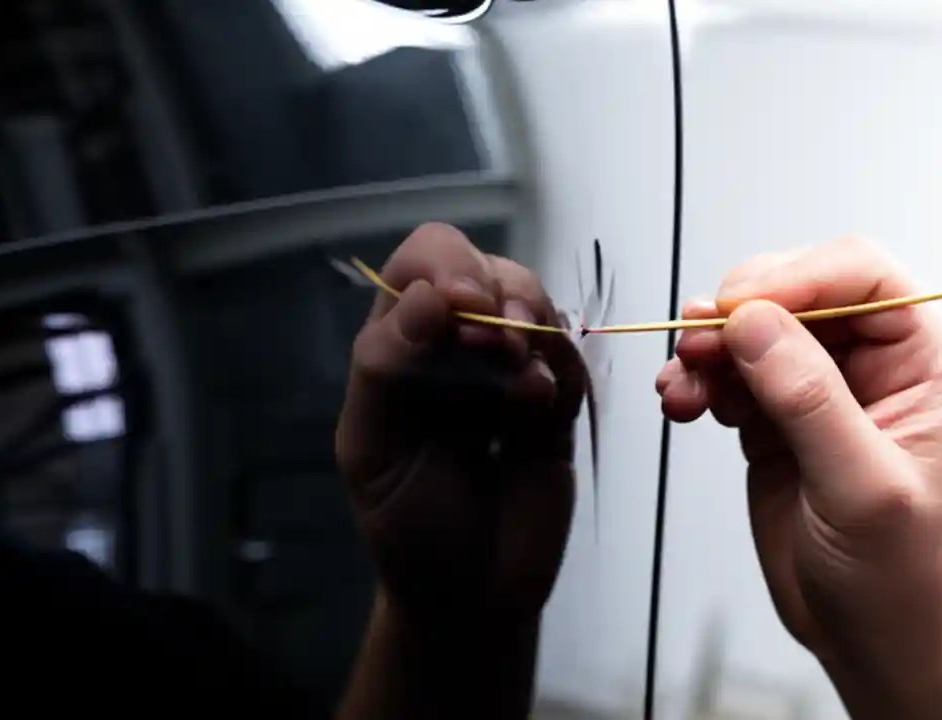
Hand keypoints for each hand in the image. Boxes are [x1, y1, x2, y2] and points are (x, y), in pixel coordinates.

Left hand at [336, 223, 583, 626]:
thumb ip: (387, 367)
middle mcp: (455, 346)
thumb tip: (432, 298)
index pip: (422, 264)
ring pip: (535, 304)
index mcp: (400, 346)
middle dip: (501, 292)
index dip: (447, 266)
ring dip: (533, 325)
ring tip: (522, 385)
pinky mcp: (557, 404)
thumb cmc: (408, 523)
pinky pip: (570, 359)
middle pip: (488, 269)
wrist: (473, 594)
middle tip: (500, 345)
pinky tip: (540, 406)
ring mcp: (510, 372)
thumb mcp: (372, 448)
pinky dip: (561, 368)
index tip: (464, 306)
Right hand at [656, 237, 941, 717]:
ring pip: (754, 332)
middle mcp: (873, 368)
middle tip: (697, 344)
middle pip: (798, 294)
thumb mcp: (864, 490)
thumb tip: (753, 321)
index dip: (799, 277)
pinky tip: (682, 405)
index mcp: (923, 366)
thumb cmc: (903, 580)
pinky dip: (699, 381)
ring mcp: (821, 394)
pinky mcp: (778, 423)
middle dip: (739, 311)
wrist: (879, 646)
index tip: (740, 304)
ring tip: (681, 389)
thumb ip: (809, 400)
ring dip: (708, 350)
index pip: (864, 277)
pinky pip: (731, 376)